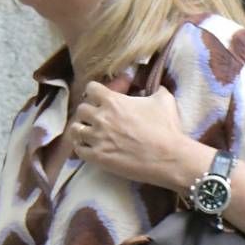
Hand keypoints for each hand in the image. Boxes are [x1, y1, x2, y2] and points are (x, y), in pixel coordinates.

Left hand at [69, 81, 194, 187]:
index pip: (91, 88)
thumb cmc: (167, 128)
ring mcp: (97, 138)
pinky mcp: (98, 157)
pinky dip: (82, 148)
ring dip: (82, 130)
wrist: (169, 157)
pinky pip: (78, 150)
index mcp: (113, 101)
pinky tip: (89, 148)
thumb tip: (156, 86)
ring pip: (76, 129)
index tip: (101, 99)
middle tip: (97, 119)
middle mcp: (101, 117)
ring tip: (89, 134)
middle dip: (89, 113)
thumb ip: (155, 89)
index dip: (95, 93)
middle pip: (81, 109)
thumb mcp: (164, 100)